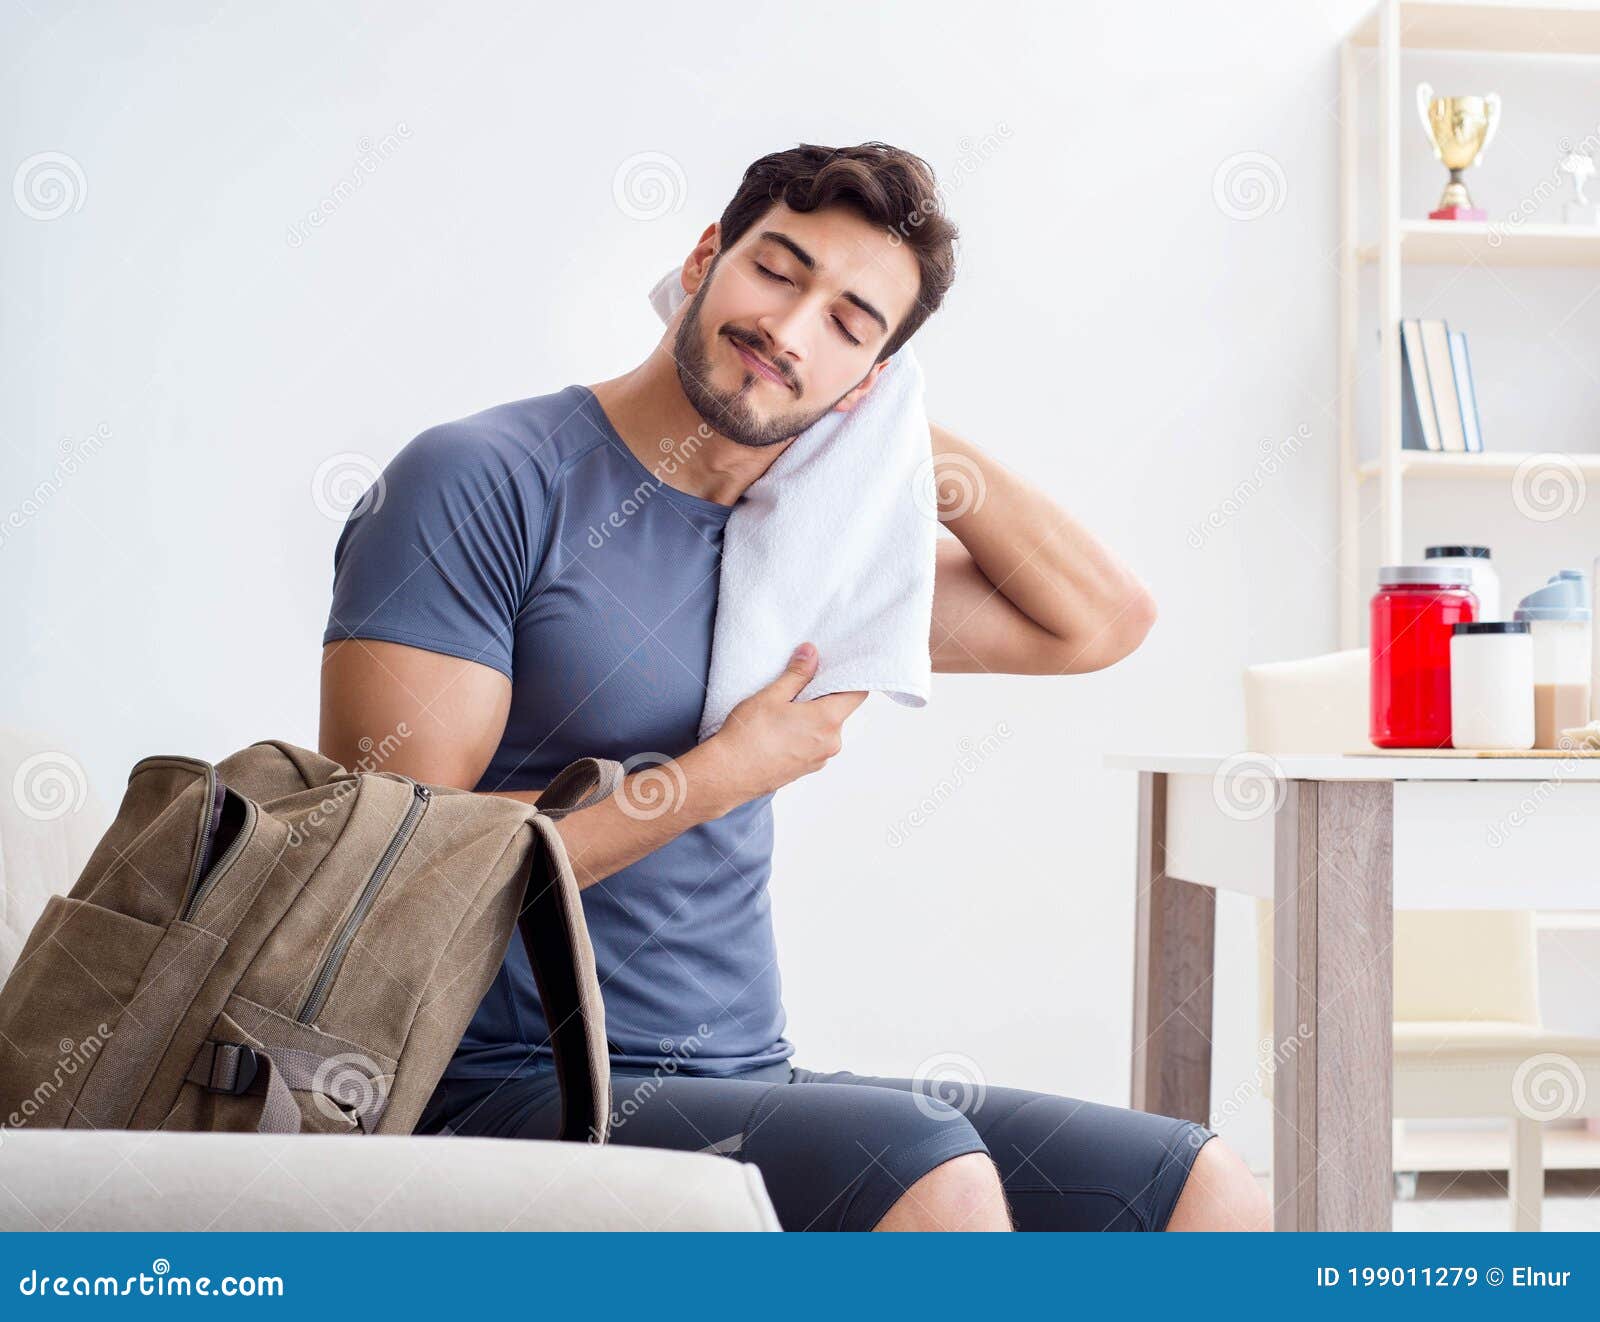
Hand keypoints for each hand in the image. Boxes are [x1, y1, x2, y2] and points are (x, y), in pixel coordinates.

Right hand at [707, 643, 866, 801]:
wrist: (728, 775)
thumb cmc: (747, 736)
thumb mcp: (772, 696)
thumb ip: (797, 674)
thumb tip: (811, 653)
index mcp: (827, 720)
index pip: (858, 693)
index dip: (850, 678)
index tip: (834, 668)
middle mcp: (831, 743)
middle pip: (840, 711)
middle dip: (824, 697)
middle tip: (799, 686)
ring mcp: (820, 759)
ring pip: (825, 729)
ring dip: (812, 717)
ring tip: (784, 711)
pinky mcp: (806, 770)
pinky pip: (814, 745)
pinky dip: (804, 734)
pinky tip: (780, 731)